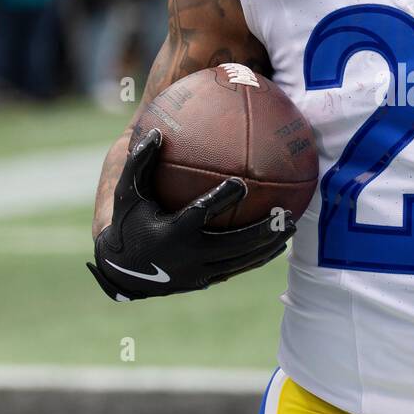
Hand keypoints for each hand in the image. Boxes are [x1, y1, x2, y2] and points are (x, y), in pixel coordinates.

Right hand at [87, 129, 295, 300]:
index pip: (200, 214)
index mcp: (171, 233)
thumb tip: (157, 131)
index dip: (221, 199)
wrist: (122, 270)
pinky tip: (277, 245)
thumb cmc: (127, 223)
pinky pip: (238, 269)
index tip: (242, 183)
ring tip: (291, 227)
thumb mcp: (128, 194)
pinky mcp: (205, 281)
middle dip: (262, 231)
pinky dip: (259, 258)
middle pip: (235, 245)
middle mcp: (189, 256)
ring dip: (268, 245)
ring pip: (242, 261)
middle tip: (286, 213)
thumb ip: (141, 163)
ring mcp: (199, 272)